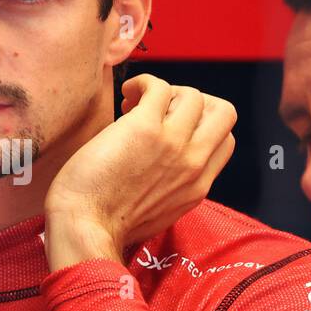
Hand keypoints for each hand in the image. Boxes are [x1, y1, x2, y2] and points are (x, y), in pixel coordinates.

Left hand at [44, 75, 235, 268]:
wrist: (85, 226)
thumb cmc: (106, 222)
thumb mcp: (161, 212)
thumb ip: (175, 187)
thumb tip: (166, 161)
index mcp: (197, 186)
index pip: (225, 141)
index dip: (202, 125)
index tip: (174, 126)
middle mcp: (192, 164)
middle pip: (224, 113)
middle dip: (196, 102)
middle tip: (165, 109)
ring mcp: (172, 144)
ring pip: (194, 95)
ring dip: (166, 91)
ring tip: (137, 104)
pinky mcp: (145, 128)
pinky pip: (159, 86)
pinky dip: (143, 83)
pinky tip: (127, 94)